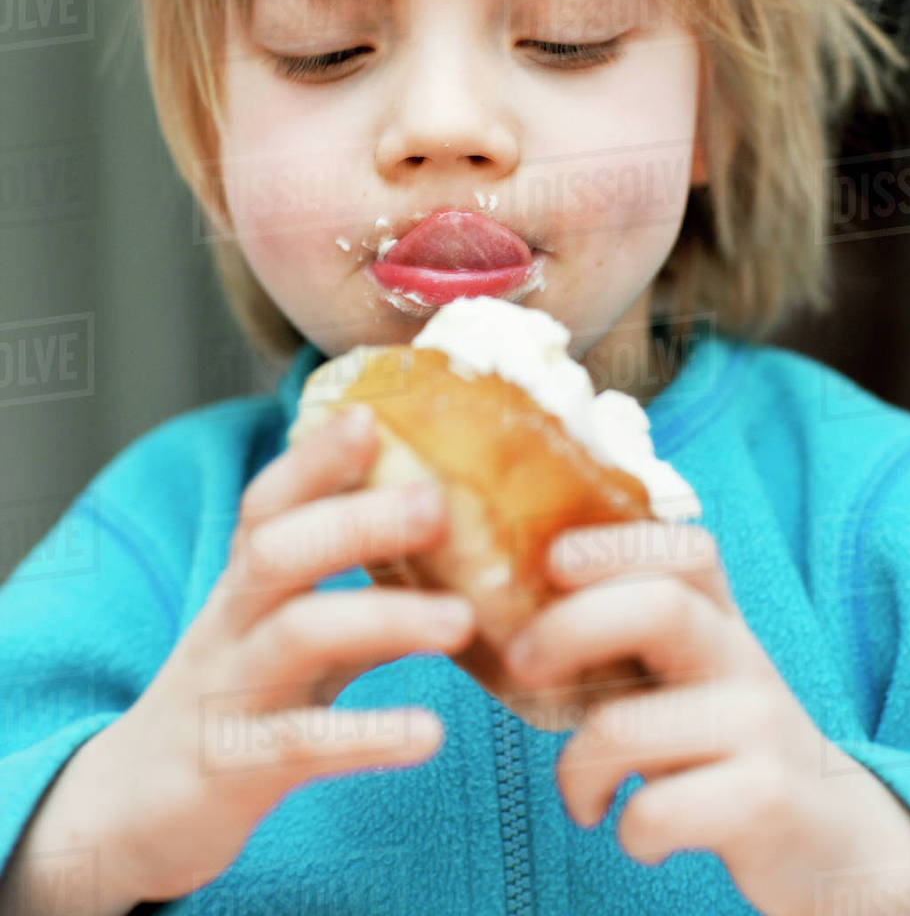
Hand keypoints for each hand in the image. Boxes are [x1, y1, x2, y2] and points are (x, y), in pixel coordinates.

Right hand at [95, 405, 474, 904]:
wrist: (133, 808)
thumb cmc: (240, 699)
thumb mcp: (287, 632)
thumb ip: (355, 590)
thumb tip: (455, 542)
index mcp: (246, 585)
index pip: (269, 503)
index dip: (314, 458)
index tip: (369, 416)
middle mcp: (231, 624)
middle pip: (281, 550)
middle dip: (358, 520)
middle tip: (440, 504)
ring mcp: (228, 694)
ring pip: (296, 635)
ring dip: (383, 617)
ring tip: (462, 620)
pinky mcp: (232, 769)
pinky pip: (299, 746)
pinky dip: (365, 736)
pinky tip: (429, 734)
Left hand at [503, 517, 909, 915]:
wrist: (833, 838)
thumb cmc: (723, 745)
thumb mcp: (690, 675)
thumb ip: (628, 638)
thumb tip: (507, 611)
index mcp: (720, 620)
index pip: (683, 549)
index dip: (612, 543)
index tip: (552, 563)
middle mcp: (744, 658)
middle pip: (659, 607)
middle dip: (569, 629)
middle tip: (522, 667)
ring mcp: (762, 727)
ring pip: (632, 726)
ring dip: (578, 768)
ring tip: (583, 793)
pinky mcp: (767, 801)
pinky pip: (658, 810)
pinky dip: (628, 832)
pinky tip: (638, 835)